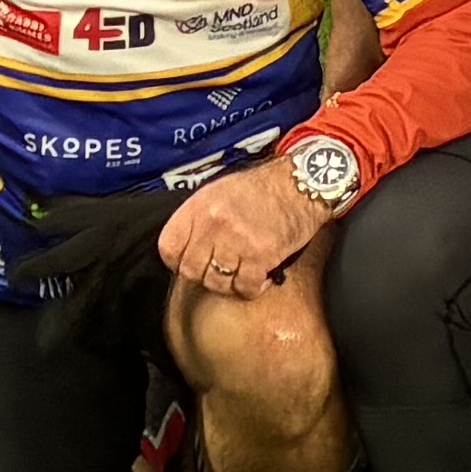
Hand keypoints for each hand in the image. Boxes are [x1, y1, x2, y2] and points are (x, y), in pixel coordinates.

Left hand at [160, 155, 320, 294]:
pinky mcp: (262, 254)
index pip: (168, 247)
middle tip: (220, 271)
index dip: (177, 261)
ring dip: (228, 284)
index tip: (191, 263)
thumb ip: (199, 218)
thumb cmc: (262, 187)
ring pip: (216, 283)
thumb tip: (186, 248)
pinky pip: (245, 287)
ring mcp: (237, 239)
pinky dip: (251, 288)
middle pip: (191, 270)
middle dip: (204, 276)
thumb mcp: (220, 191)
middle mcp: (214, 223)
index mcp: (200, 205)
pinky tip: (259, 279)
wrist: (302, 182)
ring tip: (241, 274)